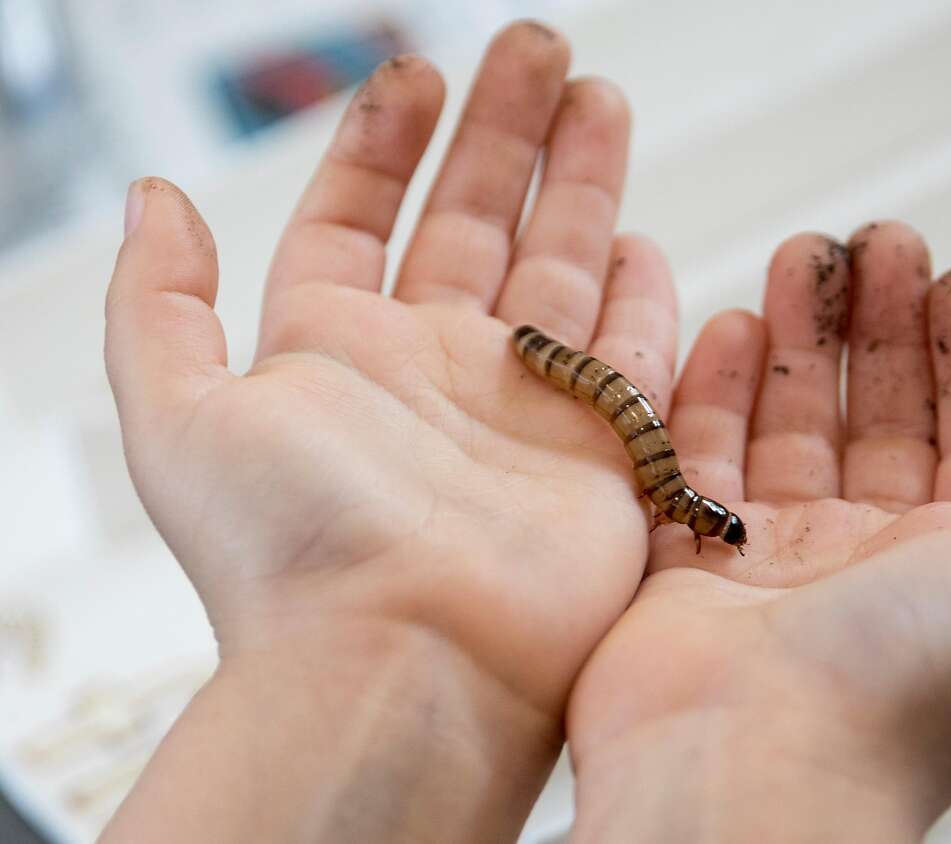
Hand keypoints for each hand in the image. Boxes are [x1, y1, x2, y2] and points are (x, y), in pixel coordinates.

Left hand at [102, 23, 677, 842]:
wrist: (404, 663)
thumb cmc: (292, 554)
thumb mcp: (176, 413)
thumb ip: (159, 300)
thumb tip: (157, 199)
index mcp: (338, 353)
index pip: (359, 219)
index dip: (383, 143)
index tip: (415, 73)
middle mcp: (432, 372)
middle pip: (472, 222)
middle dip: (503, 131)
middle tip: (538, 49)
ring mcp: (522, 407)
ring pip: (558, 267)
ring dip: (579, 183)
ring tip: (598, 98)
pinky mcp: (601, 450)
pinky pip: (629, 353)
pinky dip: (642, 296)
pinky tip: (647, 237)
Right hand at [568, 222, 950, 841]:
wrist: (746, 769)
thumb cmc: (898, 697)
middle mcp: (870, 559)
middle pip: (879, 411)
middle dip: (880, 321)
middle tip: (873, 245)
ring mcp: (776, 556)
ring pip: (791, 421)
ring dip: (801, 338)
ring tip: (800, 261)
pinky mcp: (689, 557)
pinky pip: (700, 454)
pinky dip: (714, 390)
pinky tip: (729, 331)